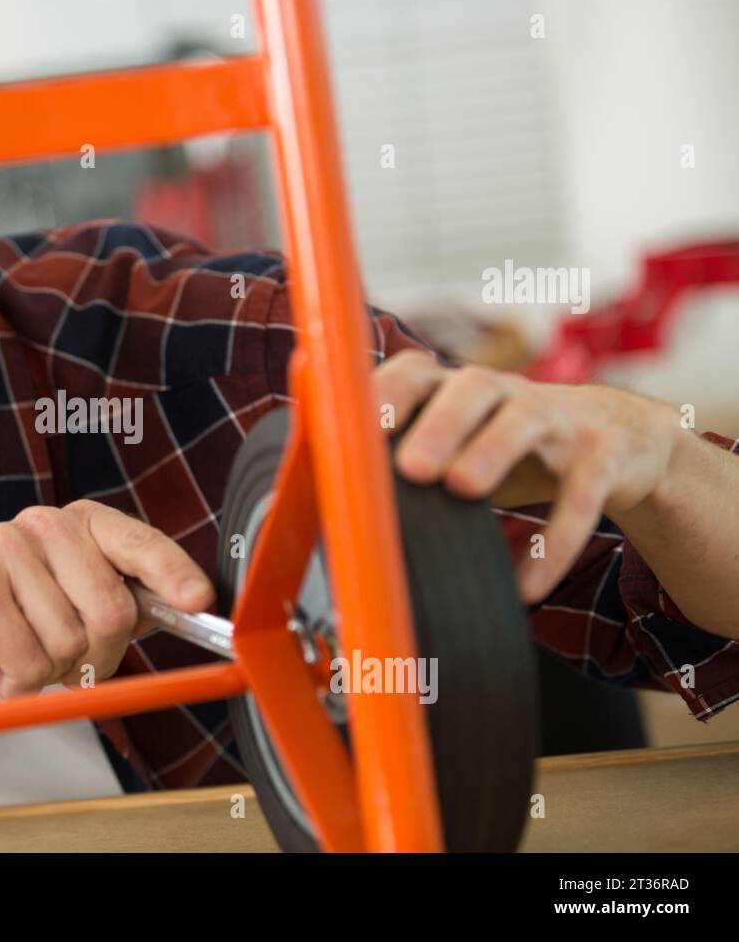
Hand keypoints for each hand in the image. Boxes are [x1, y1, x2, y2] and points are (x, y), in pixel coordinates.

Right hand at [0, 500, 214, 700]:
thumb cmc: (2, 625)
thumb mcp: (67, 605)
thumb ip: (120, 599)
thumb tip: (188, 606)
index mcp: (73, 524)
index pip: (137, 543)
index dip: (173, 573)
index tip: (199, 601)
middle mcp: (42, 525)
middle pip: (112, 609)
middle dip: (96, 653)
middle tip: (58, 654)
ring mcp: (6, 551)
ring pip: (72, 642)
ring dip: (49, 670)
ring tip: (16, 650)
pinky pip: (32, 663)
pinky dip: (18, 682)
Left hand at [373, 349, 682, 602]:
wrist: (623, 438)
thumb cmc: (512, 446)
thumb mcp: (462, 445)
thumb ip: (406, 465)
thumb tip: (334, 511)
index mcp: (459, 391)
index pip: (418, 373)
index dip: (389, 391)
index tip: (360, 423)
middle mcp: (507, 393)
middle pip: (473, 388)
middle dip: (440, 422)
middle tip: (411, 466)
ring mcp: (559, 419)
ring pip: (527, 420)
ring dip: (493, 450)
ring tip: (463, 488)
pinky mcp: (603, 455)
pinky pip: (582, 495)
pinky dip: (557, 540)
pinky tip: (529, 583)